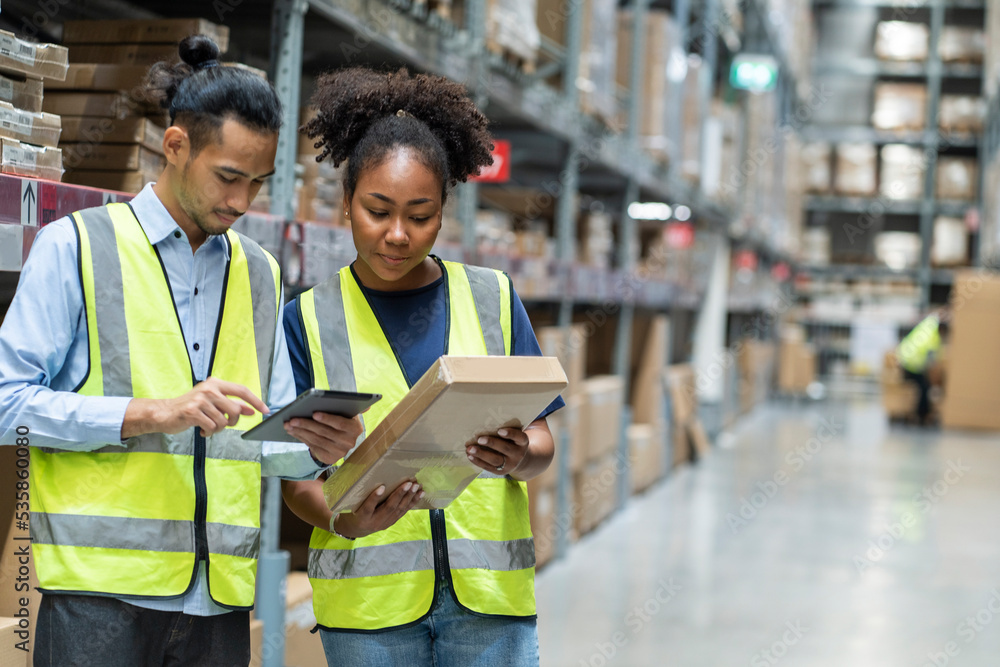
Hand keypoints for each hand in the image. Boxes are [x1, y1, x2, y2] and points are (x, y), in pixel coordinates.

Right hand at [123, 377, 267, 438]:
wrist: (164, 413)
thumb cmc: (191, 408)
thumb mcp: (213, 403)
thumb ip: (232, 405)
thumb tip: (251, 410)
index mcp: (216, 383)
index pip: (242, 390)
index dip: (256, 401)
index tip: (266, 410)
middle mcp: (209, 388)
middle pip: (236, 410)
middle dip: (232, 422)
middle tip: (222, 424)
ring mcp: (200, 399)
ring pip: (224, 421)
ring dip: (218, 429)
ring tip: (207, 426)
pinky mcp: (193, 411)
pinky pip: (212, 427)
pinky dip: (208, 432)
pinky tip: (200, 429)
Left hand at [284, 413, 363, 464]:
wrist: (342, 442)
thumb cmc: (343, 421)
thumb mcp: (350, 414)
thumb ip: (356, 407)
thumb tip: (368, 405)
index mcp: (355, 428)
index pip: (341, 423)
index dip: (327, 418)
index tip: (314, 413)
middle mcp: (349, 442)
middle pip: (324, 432)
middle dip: (307, 424)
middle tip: (293, 418)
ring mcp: (339, 451)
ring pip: (316, 439)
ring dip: (300, 431)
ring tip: (289, 424)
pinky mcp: (329, 457)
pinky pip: (312, 446)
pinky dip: (300, 437)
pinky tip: (292, 430)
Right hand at [332, 480, 424, 538]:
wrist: (358, 529)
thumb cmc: (354, 511)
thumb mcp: (353, 505)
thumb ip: (361, 495)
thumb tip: (371, 476)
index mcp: (362, 517)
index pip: (368, 507)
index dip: (374, 498)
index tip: (381, 487)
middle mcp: (374, 522)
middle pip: (388, 508)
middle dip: (399, 495)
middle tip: (408, 483)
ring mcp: (385, 523)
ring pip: (399, 509)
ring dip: (409, 497)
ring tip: (416, 486)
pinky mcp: (392, 522)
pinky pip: (404, 511)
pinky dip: (412, 501)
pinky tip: (420, 493)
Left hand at [466, 427, 528, 474]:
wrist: (520, 460)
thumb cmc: (513, 442)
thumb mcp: (515, 436)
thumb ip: (506, 431)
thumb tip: (485, 423)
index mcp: (523, 442)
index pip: (519, 437)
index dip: (510, 434)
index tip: (500, 430)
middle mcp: (518, 454)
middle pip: (505, 448)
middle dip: (491, 443)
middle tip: (479, 439)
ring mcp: (510, 464)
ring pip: (495, 460)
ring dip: (481, 454)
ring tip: (470, 449)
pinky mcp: (501, 471)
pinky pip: (488, 467)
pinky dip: (478, 461)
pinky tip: (470, 456)